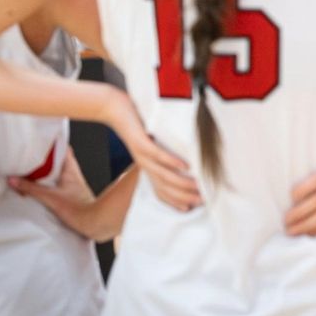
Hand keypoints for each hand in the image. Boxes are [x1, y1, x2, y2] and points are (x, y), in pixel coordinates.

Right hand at [8, 147, 108, 240]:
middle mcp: (73, 174)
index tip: (38, 141)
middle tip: (29, 157)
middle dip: (43, 159)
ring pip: (56, 173)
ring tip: (29, 172)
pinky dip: (47, 183)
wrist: (93, 223)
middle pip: (57, 161)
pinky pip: (56, 184)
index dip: (51, 144)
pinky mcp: (71, 194)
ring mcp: (72, 184)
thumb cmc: (78, 209)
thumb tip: (13, 180)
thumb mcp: (49, 197)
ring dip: (44, 172)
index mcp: (70, 169)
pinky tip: (38, 188)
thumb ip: (30, 189)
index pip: (62, 149)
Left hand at [103, 89, 200, 211]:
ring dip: (182, 183)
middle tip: (203, 200)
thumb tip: (185, 154)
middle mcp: (145, 165)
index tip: (194, 206)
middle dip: (185, 196)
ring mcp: (142, 155)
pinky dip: (172, 162)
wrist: (113, 110)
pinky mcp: (140, 143)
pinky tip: (185, 165)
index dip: (177, 200)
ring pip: (163, 175)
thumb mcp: (152, 139)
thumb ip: (165, 149)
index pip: (162, 190)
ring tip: (198, 186)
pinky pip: (157, 155)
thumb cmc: (137, 123)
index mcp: (148, 166)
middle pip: (166, 188)